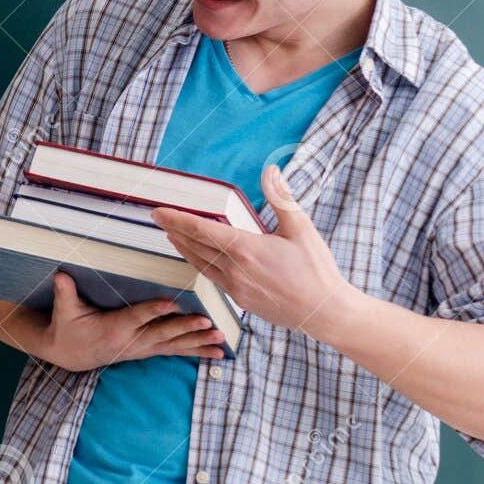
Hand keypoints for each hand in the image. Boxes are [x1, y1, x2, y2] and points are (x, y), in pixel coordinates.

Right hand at [39, 271, 225, 371]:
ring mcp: (142, 348)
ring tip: (220, 339)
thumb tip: (60, 275)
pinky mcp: (148, 350)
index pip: (136, 318)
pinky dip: (197, 352)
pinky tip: (218, 353)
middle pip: (162, 334)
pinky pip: (176, 351)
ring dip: (198, 342)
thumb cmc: (68, 328)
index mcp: (114, 329)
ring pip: (174, 346)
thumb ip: (65, 293)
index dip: (153, 311)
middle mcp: (132, 342)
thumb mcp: (64, 311)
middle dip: (186, 329)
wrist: (70, 354)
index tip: (171, 304)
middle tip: (207, 323)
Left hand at [152, 163, 359, 336]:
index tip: (158, 211)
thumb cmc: (316, 269)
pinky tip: (200, 259)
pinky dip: (200, 265)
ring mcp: (235, 288)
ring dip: (184, 249)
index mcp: (245, 249)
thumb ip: (282, 198)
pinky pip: (212, 278)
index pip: (200, 230)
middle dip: (174, 231)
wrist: (325, 313)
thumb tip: (271, 170)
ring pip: (200, 265)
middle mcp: (234, 270)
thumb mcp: (301, 228)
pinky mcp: (241, 300)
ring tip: (172, 237)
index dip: (177, 219)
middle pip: (194, 247)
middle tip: (158, 218)